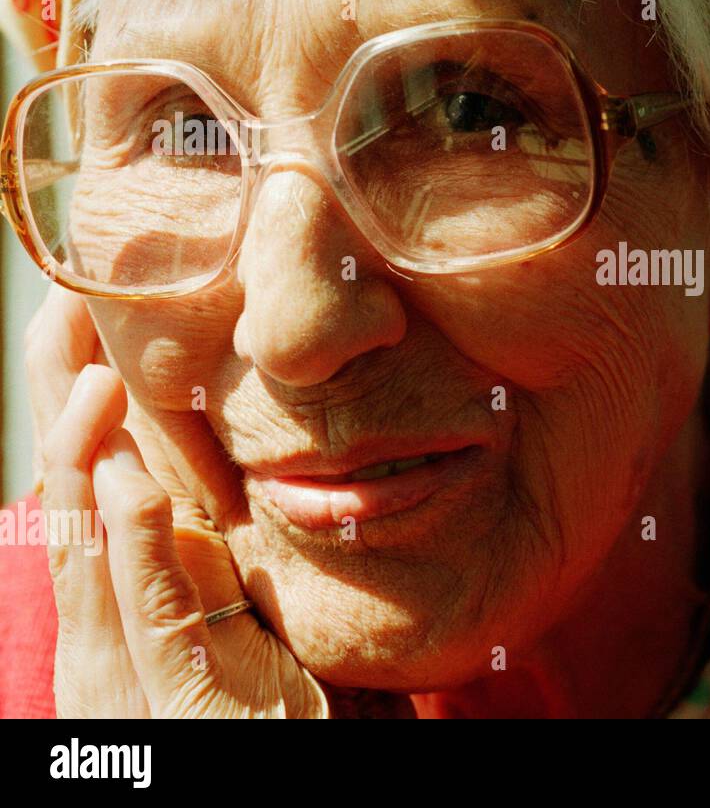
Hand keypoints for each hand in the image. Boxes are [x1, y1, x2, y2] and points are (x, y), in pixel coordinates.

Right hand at [28, 285, 328, 717]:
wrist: (290, 778)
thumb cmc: (281, 704)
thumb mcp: (236, 607)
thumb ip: (206, 549)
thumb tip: (197, 466)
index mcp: (128, 593)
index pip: (88, 474)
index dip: (76, 393)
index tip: (82, 310)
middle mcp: (111, 622)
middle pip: (70, 491)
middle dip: (62, 398)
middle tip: (65, 304)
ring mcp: (134, 664)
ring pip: (87, 542)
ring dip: (85, 450)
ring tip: (97, 372)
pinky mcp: (178, 699)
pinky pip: (147, 611)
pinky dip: (130, 543)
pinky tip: (128, 482)